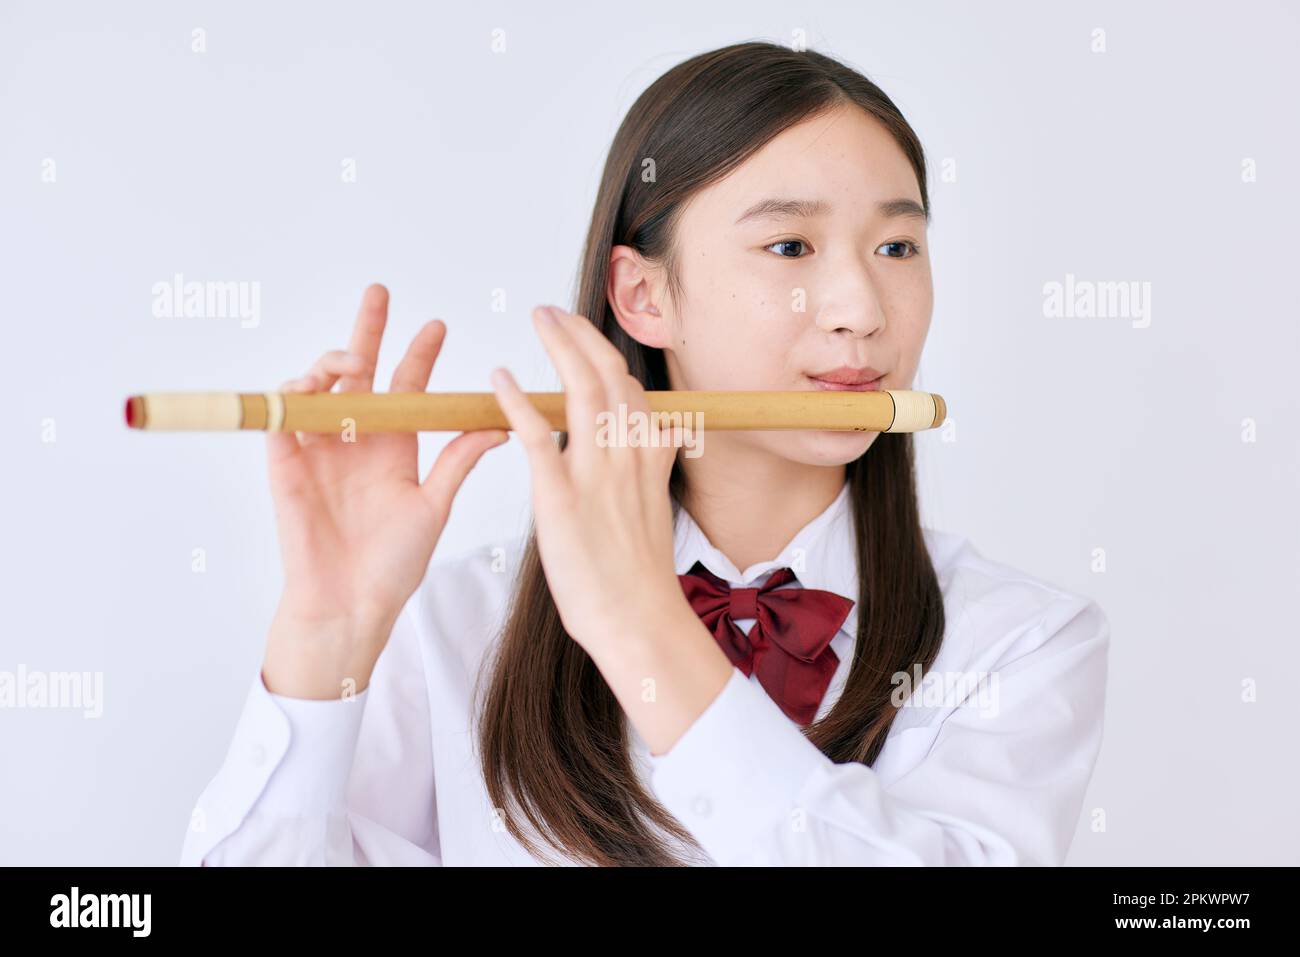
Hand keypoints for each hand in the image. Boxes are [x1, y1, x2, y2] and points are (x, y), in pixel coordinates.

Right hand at [262, 284, 507, 697]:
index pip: (407, 386)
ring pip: (320, 385)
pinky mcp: (285, 464)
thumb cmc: (394, 564)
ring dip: (332, 361)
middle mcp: (356, 440)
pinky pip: (283, 415)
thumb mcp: (435, 506)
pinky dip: (293, 392)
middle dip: (368, 329)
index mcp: (395, 446)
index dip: (419, 353)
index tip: (437, 324)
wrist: (351, 604)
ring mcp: (319, 449)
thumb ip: (458, 461)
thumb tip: (499, 423)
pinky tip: (313, 382)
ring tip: (353, 357)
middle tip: (380, 292)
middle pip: (360, 371)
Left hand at [488, 305, 693, 654]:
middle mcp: (627, 456)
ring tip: (539, 319)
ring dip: (560, 346)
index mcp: (648, 458)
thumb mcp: (655, 510)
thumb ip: (649, 469)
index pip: (631, 390)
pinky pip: (538, 436)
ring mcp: (596, 473)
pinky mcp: (561, 497)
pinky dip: (518, 401)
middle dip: (581, 336)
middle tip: (552, 313)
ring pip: (582, 390)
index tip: (585, 340)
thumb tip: (655, 442)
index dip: (605, 358)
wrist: (638, 621)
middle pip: (609, 375)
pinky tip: (500, 377)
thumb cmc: (639, 577)